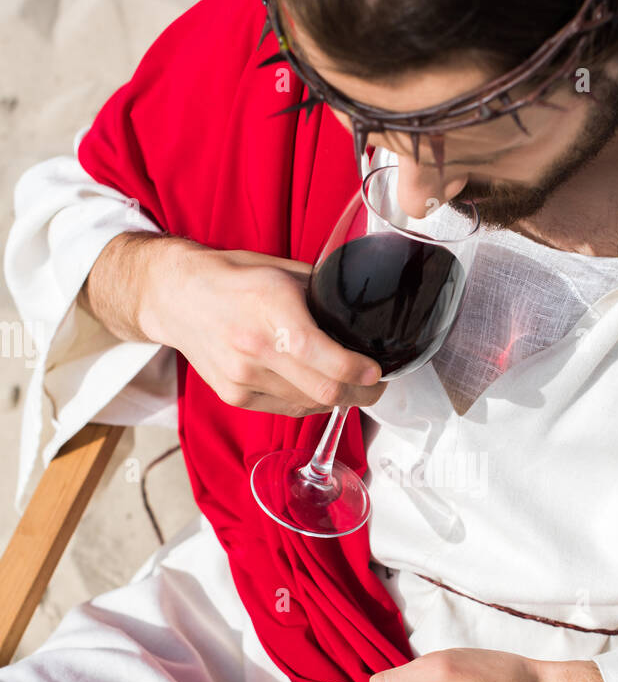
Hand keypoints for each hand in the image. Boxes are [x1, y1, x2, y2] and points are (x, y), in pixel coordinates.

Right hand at [133, 237, 385, 415]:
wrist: (177, 297)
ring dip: (336, 399)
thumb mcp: (285, 272)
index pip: (328, 360)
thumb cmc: (235, 280)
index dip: (361, 372)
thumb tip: (361, 317)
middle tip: (375, 385)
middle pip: (325, 391)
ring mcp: (243, 377)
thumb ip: (323, 296)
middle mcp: (256, 348)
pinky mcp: (234, 396)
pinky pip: (286, 409)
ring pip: (308, 405)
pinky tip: (315, 388)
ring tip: (348, 385)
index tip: (377, 370)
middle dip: (361, 393)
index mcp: (273, 310)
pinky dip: (308, 403)